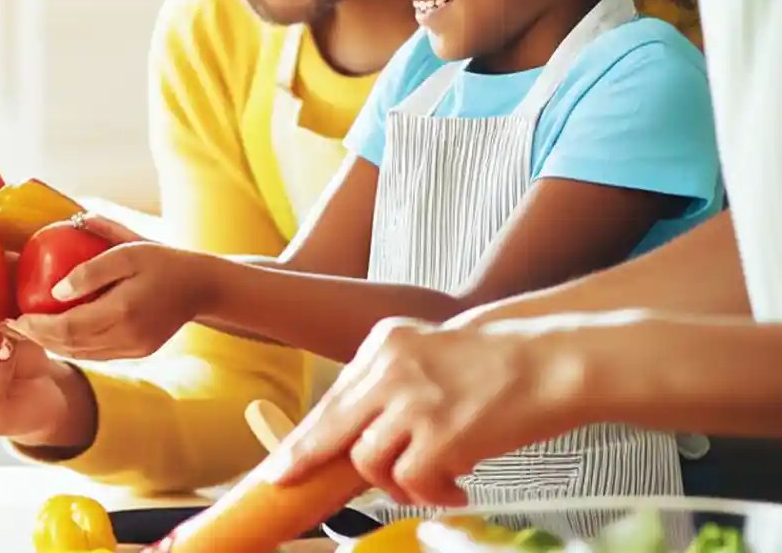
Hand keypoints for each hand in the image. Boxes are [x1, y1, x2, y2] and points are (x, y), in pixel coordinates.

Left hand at [8, 215, 221, 359]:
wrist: (201, 286)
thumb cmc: (162, 260)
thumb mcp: (128, 251)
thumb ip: (92, 270)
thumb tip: (57, 290)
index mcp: (123, 311)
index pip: (68, 327)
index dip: (36, 326)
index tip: (12, 316)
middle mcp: (126, 337)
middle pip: (70, 345)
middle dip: (36, 338)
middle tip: (10, 325)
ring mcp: (133, 349)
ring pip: (82, 354)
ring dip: (51, 344)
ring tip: (27, 330)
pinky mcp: (137, 353)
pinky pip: (96, 354)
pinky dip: (72, 345)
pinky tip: (56, 333)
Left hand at [264, 317, 582, 506]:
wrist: (553, 360)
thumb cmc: (502, 360)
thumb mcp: (430, 352)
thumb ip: (392, 384)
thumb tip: (360, 434)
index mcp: (386, 344)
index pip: (332, 398)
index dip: (306, 437)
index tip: (283, 462)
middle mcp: (391, 369)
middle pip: (330, 428)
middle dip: (306, 462)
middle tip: (289, 482)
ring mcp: (413, 403)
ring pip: (369, 462)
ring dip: (396, 483)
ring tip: (430, 479)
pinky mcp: (440, 437)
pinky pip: (410, 483)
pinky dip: (429, 493)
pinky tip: (455, 485)